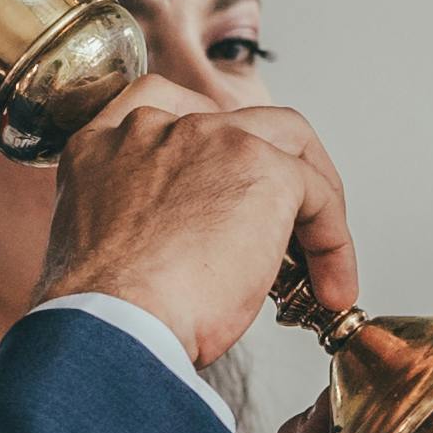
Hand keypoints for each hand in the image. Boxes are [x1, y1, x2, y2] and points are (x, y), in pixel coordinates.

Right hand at [36, 78, 359, 368]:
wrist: (113, 328)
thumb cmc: (103, 315)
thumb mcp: (99, 251)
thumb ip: (136, 224)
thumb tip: (183, 250)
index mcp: (101, 146)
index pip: (159, 104)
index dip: (203, 138)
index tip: (222, 173)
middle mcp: (152, 128)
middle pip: (234, 122)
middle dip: (269, 168)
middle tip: (286, 224)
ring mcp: (208, 139)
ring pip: (286, 142)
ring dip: (313, 196)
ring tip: (322, 254)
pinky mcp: (260, 167)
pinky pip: (316, 194)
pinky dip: (333, 241)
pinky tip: (330, 283)